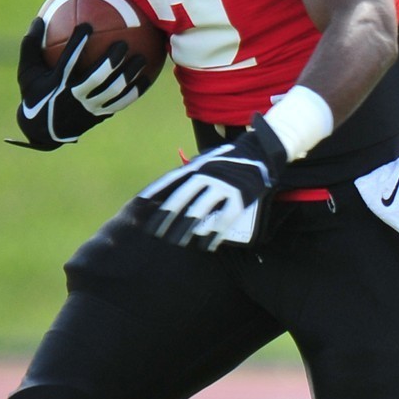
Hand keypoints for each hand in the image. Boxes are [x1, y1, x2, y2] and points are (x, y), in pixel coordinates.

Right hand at [9, 17, 148, 150]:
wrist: (43, 130)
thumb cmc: (34, 94)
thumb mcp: (26, 72)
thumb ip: (30, 46)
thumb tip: (38, 19)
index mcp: (57, 84)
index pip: (68, 61)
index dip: (77, 44)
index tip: (86, 25)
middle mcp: (75, 97)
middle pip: (96, 78)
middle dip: (110, 61)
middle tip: (123, 43)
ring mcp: (89, 108)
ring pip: (113, 91)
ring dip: (128, 75)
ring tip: (142, 58)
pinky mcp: (100, 115)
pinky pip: (120, 103)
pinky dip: (134, 91)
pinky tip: (146, 78)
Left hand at [134, 116, 286, 249]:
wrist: (260, 152)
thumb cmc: (228, 160)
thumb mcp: (205, 161)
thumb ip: (188, 174)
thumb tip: (165, 192)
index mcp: (196, 167)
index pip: (169, 181)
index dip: (153, 194)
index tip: (138, 207)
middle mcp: (207, 175)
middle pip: (181, 199)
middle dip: (166, 217)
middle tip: (154, 233)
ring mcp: (223, 186)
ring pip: (200, 211)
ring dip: (186, 229)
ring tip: (176, 243)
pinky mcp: (240, 197)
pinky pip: (224, 219)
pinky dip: (213, 233)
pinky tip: (205, 245)